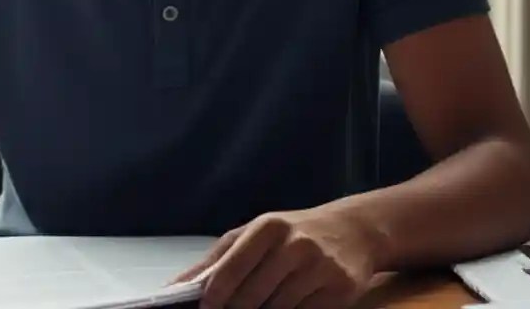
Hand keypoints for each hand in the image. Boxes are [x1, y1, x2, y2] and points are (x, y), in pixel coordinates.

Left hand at [173, 206, 383, 308]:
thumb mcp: (252, 235)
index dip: (214, 296)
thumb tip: (176, 286)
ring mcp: (320, 268)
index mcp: (267, 228)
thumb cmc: (291, 233)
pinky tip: (286, 306)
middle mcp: (295, 245)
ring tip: (262, 305)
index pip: (231, 269)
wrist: (353, 230)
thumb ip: (216, 260)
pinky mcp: (341, 290)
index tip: (205, 308)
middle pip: (252, 296)